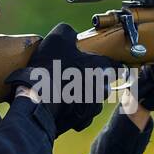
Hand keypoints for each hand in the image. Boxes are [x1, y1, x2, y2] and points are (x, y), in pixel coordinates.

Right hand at [5, 22, 120, 135]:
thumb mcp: (58, 38)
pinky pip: (83, 115)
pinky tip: (62, 103)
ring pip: (93, 99)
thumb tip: (71, 33)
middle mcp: (102, 88)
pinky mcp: (82, 122)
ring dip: (83, 95)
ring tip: (65, 89)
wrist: (37, 99)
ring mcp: (93, 107)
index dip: (109, 62)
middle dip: (92, 79)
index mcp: (101, 67)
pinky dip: (75, 110)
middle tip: (75, 74)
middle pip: (103, 82)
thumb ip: (69, 31)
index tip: (100, 62)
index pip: (117, 65)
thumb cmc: (50, 67)